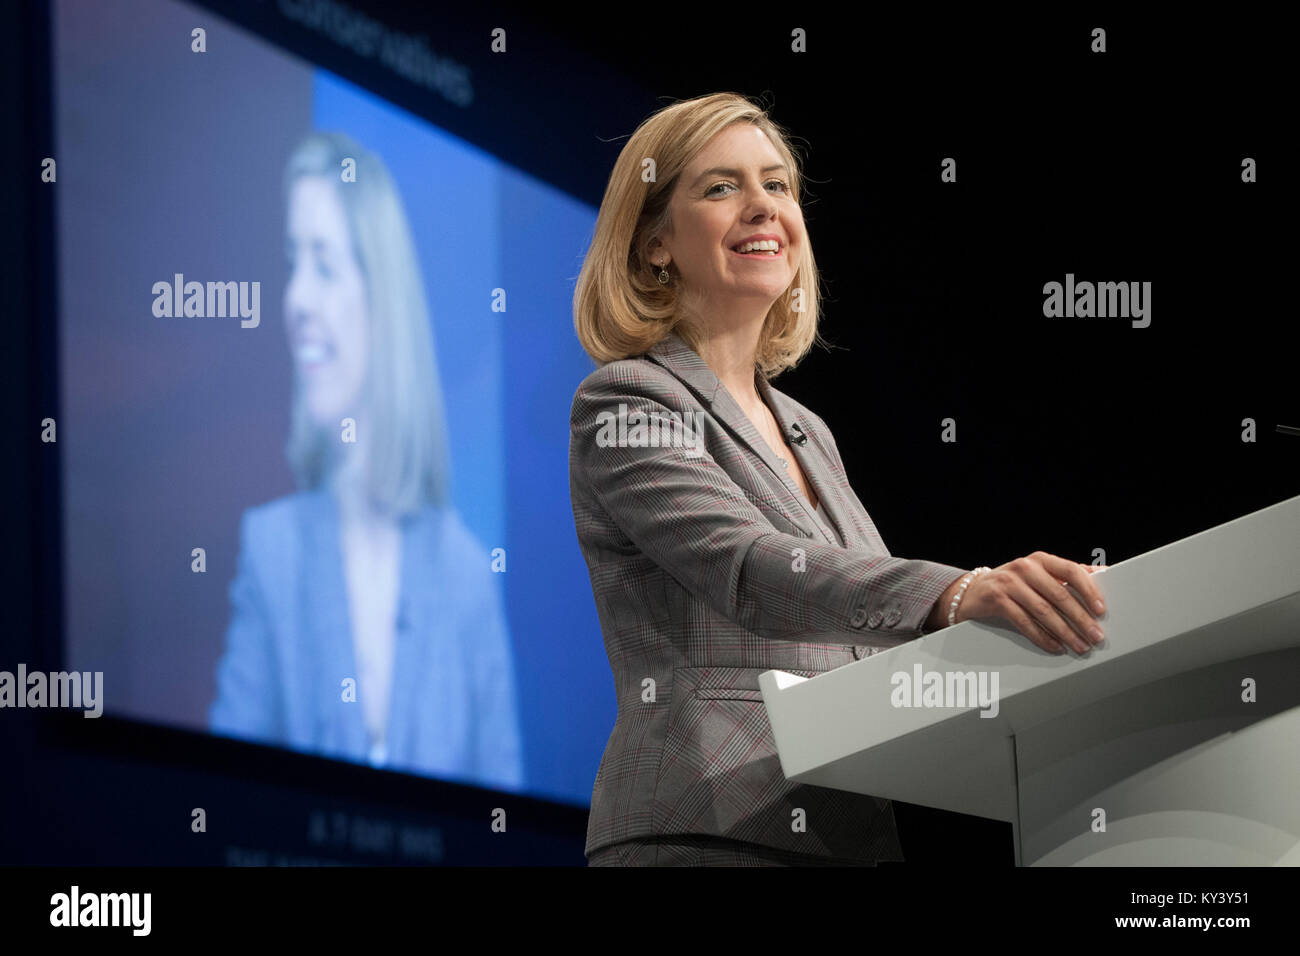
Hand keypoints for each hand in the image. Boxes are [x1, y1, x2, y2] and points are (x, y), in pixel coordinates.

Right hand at [954, 553, 1108, 654]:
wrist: (972, 591)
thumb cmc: (1012, 583)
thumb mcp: (1037, 573)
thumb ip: (1064, 574)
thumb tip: (1101, 573)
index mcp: (1040, 560)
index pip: (1071, 571)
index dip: (1089, 590)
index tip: (1101, 610)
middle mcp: (1025, 568)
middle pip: (1059, 595)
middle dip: (1080, 618)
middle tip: (1096, 635)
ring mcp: (1009, 583)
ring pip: (1043, 611)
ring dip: (1065, 632)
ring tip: (1080, 645)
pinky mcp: (997, 600)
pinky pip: (1025, 623)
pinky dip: (1042, 637)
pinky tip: (1056, 646)